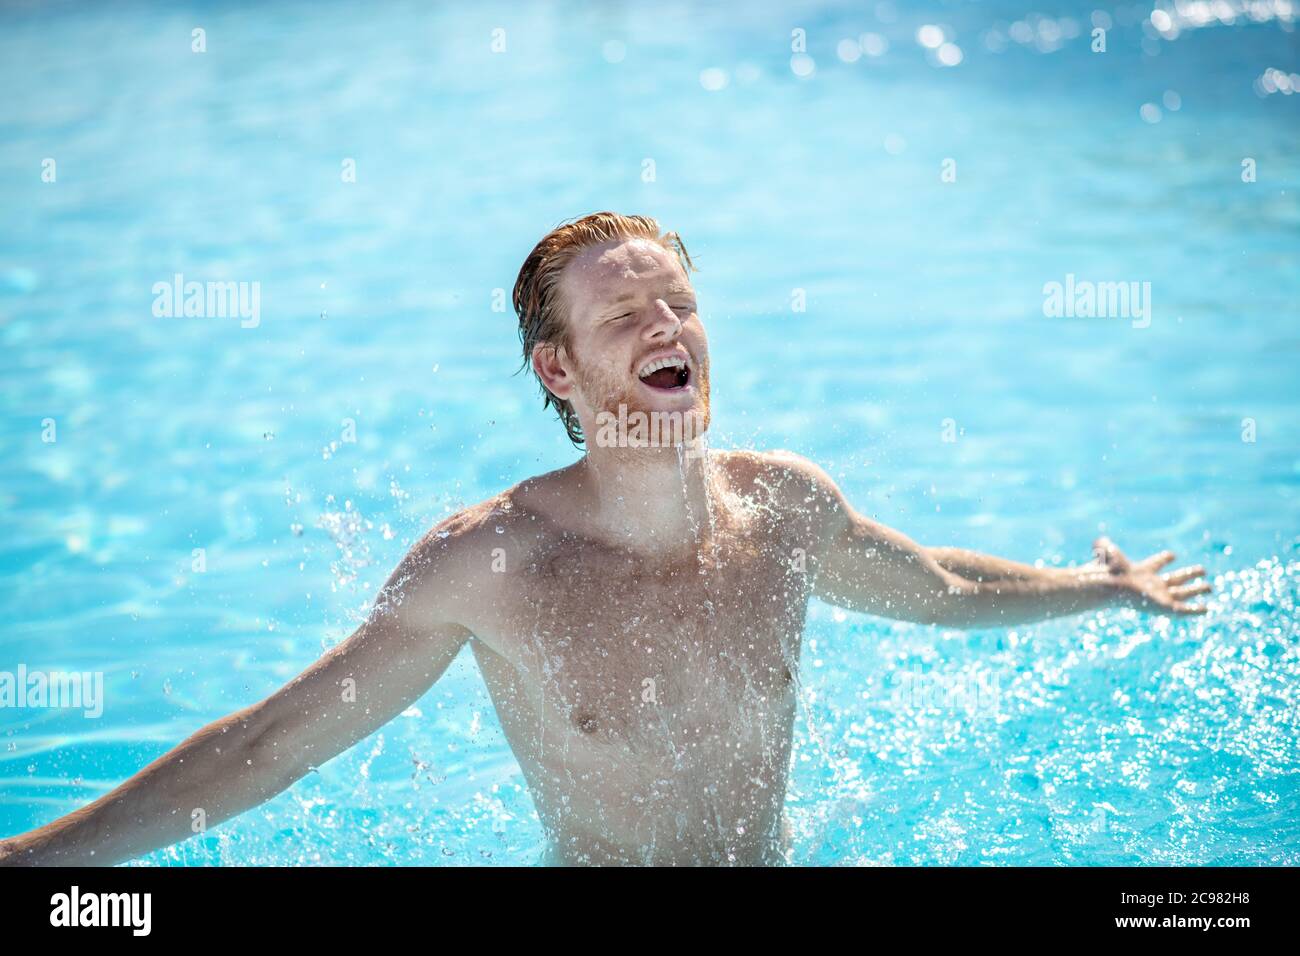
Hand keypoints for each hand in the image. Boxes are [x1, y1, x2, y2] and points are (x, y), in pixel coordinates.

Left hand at [1089, 536, 1210, 614]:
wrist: (1112, 586)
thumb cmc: (1110, 570)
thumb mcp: (1108, 553)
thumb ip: (1103, 546)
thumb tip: (1098, 541)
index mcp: (1142, 571)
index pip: (1155, 564)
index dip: (1163, 559)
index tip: (1172, 555)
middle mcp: (1153, 585)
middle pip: (1175, 579)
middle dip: (1189, 574)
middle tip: (1202, 570)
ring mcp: (1160, 597)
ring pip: (1183, 593)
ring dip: (1197, 590)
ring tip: (1210, 587)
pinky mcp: (1165, 608)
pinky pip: (1184, 610)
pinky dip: (1195, 610)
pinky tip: (1207, 609)